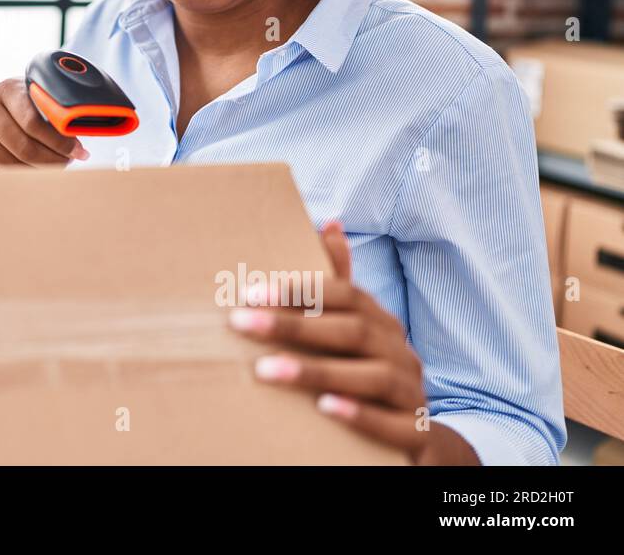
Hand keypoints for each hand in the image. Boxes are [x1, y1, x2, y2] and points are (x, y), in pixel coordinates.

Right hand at [0, 78, 88, 170]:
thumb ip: (49, 109)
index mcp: (7, 89)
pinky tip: (29, 168)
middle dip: (53, 160)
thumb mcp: (28, 98)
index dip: (59, 141)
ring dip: (39, 171)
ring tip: (52, 165)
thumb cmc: (12, 109)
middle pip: (25, 149)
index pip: (33, 122)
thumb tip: (79, 132)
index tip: (77, 151)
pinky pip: (1, 172)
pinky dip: (20, 175)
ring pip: (14, 165)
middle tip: (68, 162)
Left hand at [226, 220, 478, 464]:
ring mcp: (412, 392)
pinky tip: (324, 408)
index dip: (300, 291)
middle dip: (294, 326)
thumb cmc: (364, 370)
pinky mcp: (417, 432)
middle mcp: (401, 351)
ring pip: (371, 377)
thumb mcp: (350, 327)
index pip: (346, 295)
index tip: (250, 292)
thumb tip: (328, 222)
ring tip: (265, 370)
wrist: (413, 435)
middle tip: (240, 324)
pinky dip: (359, 414)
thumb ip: (336, 282)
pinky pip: (393, 424)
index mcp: (381, 322)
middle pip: (352, 332)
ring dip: (316, 371)